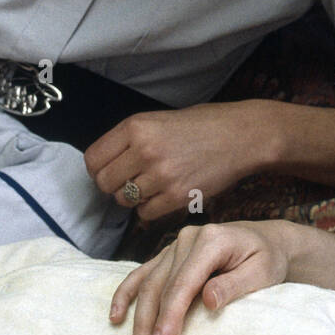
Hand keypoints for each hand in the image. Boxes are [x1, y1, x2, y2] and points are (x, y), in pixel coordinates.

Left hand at [85, 101, 267, 221]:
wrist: (242, 135)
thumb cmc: (202, 126)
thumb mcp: (159, 120)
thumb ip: (130, 140)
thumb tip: (104, 164)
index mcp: (136, 126)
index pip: (93, 159)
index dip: (98, 169)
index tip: (107, 171)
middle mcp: (145, 150)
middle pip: (105, 183)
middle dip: (114, 186)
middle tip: (131, 181)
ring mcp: (161, 175)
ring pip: (125, 200)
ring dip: (135, 197)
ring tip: (154, 184)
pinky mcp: (177, 196)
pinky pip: (145, 214)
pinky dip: (151, 209)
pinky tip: (165, 195)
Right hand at [108, 219, 293, 334]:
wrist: (268, 241)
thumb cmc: (268, 259)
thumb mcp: (262, 272)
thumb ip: (234, 284)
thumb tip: (207, 301)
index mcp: (210, 241)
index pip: (184, 283)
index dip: (170, 315)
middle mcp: (187, 239)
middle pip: (161, 286)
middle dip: (151, 324)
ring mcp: (175, 246)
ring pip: (148, 283)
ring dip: (138, 318)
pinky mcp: (169, 255)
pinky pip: (142, 273)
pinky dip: (126, 294)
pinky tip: (116, 316)